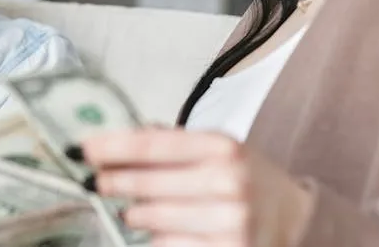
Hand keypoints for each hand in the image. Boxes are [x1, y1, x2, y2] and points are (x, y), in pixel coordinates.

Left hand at [79, 128, 311, 246]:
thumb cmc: (245, 180)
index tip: (82, 149)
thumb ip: (169, 143)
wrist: (296, 220)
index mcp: (222, 147)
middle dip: (112, 181)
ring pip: (152, 219)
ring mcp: (230, 223)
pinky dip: (157, 240)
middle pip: (146, 183)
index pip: (152, 143)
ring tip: (132, 210)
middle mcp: (228, 182)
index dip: (111, 146)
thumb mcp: (216, 150)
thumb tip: (110, 141)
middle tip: (95, 181)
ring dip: (134, 214)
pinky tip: (161, 232)